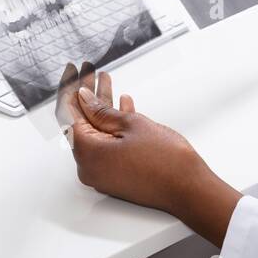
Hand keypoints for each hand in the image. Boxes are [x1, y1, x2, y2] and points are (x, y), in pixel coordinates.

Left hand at [64, 62, 241, 246]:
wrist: (190, 189)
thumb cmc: (165, 160)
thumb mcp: (131, 124)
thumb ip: (101, 111)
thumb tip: (84, 99)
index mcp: (87, 152)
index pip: (67, 113)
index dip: (70, 87)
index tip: (73, 69)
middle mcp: (88, 165)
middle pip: (81, 121)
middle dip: (86, 93)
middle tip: (90, 71)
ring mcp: (102, 172)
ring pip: (96, 131)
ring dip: (102, 106)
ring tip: (107, 81)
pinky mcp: (115, 174)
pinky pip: (107, 144)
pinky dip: (113, 125)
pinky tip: (123, 104)